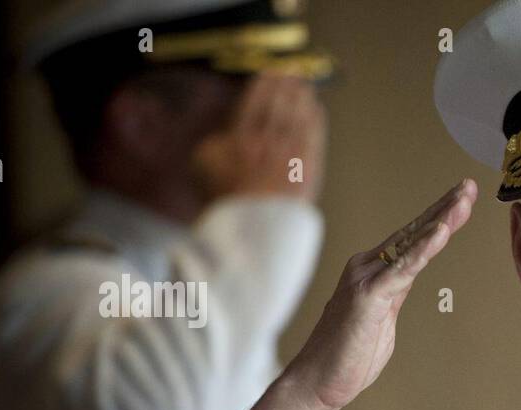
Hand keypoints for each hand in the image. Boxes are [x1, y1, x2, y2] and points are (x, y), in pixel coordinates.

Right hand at [193, 72, 326, 202]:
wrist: (255, 227)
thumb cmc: (226, 199)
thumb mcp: (203, 166)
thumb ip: (214, 142)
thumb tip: (226, 134)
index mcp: (240, 138)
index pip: (253, 104)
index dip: (263, 86)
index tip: (268, 72)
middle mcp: (267, 141)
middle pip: (278, 106)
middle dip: (284, 86)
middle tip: (290, 72)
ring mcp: (291, 154)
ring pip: (297, 118)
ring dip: (302, 98)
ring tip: (304, 85)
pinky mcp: (309, 168)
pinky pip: (314, 137)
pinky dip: (316, 120)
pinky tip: (317, 109)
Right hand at [210, 178, 477, 409]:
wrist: (317, 382)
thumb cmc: (348, 356)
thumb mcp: (381, 320)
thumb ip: (394, 296)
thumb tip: (406, 281)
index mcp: (373, 272)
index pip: (411, 239)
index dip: (436, 217)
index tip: (461, 199)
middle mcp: (367, 267)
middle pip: (413, 232)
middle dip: (444, 208)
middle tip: (469, 186)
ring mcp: (366, 279)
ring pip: (411, 244)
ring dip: (441, 220)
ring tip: (464, 200)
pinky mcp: (369, 296)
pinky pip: (403, 269)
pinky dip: (424, 249)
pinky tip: (442, 231)